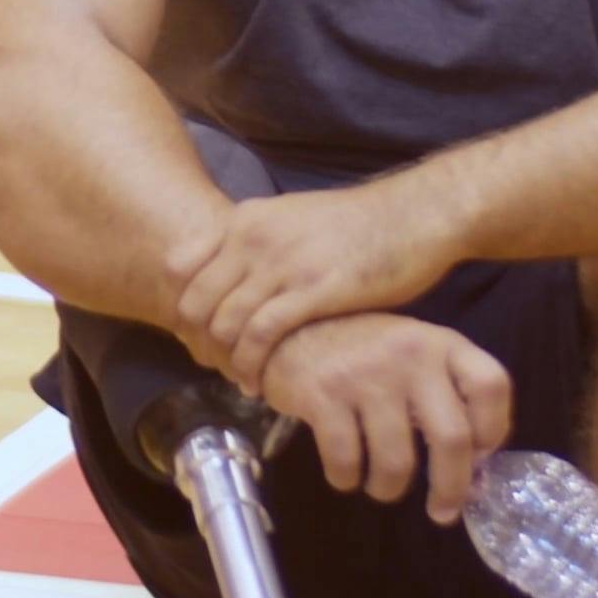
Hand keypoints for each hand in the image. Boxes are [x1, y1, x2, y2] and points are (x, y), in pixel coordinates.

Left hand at [168, 174, 466, 388]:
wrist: (415, 214)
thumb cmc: (361, 225)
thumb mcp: (294, 219)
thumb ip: (259, 243)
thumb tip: (234, 279)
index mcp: (246, 220)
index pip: (181, 268)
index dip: (182, 310)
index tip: (198, 338)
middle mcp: (254, 238)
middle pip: (194, 302)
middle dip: (199, 343)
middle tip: (215, 368)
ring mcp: (282, 263)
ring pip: (224, 322)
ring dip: (226, 361)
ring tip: (240, 380)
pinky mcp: (313, 289)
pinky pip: (262, 334)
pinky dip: (253, 365)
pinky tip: (260, 383)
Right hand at [253, 314, 512, 521]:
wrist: (290, 329)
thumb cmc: (363, 352)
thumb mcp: (414, 355)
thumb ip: (445, 396)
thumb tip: (471, 468)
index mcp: (442, 344)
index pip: (491, 385)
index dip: (493, 430)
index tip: (478, 456)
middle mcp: (411, 355)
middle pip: (452, 437)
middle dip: (451, 488)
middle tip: (442, 512)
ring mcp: (366, 375)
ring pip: (397, 461)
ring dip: (389, 489)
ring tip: (381, 487)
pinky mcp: (323, 394)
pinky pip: (346, 460)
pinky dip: (347, 479)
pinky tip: (345, 474)